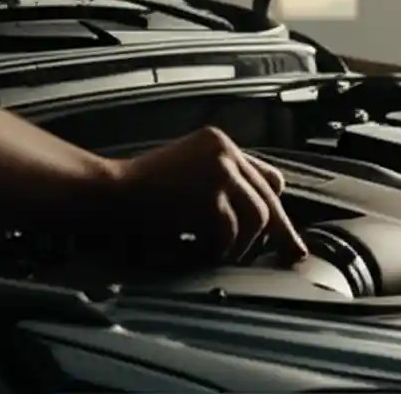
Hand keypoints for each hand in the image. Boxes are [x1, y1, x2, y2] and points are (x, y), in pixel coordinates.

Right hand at [111, 127, 307, 264]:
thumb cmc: (142, 190)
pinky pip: (231, 233)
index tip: (286, 232)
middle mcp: (226, 152)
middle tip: (292, 255)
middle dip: (280, 233)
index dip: (277, 206)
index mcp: (220, 143)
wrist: (108, 191)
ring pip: (256, 219)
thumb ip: (222, 183)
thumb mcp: (189, 172)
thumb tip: (263, 215)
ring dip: (242, 245)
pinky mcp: (210, 196)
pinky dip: (219, 250)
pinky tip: (204, 254)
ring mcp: (220, 172)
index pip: (266, 177)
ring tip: (223, 256)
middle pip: (268, 198)